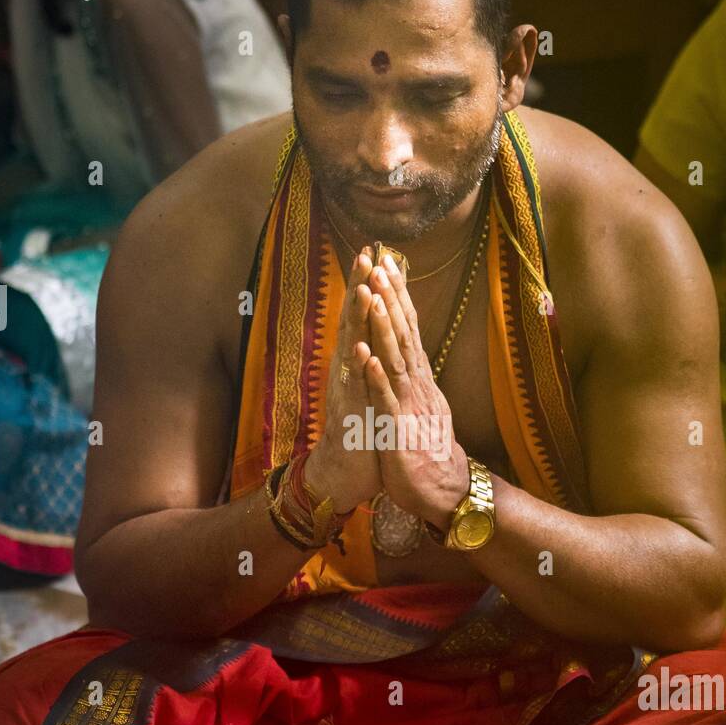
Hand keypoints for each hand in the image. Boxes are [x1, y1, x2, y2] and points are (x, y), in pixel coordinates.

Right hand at [305, 249, 381, 512]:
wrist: (344, 472)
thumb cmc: (362, 430)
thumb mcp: (373, 388)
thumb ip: (375, 362)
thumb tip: (381, 334)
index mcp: (358, 361)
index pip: (366, 316)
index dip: (372, 285)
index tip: (380, 254)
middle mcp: (348, 368)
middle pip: (354, 320)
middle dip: (360, 286)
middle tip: (366, 253)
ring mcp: (347, 387)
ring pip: (351, 346)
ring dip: (356, 318)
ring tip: (362, 286)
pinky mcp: (349, 412)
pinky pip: (353, 386)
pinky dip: (356, 366)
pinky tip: (358, 346)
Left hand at [361, 253, 469, 527]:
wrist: (447, 494)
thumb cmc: (429, 453)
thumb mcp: (422, 408)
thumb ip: (414, 382)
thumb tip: (410, 356)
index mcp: (420, 380)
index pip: (409, 330)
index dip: (398, 297)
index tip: (388, 265)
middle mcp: (418, 385)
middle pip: (403, 335)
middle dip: (391, 299)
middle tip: (380, 264)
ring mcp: (410, 405)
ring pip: (395, 359)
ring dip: (382, 326)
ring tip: (372, 295)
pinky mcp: (399, 430)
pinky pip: (386, 400)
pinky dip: (376, 376)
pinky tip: (366, 354)